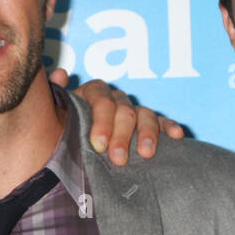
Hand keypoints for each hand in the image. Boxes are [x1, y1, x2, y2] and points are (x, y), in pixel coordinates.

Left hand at [50, 69, 184, 165]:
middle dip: (122, 136)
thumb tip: (61, 75)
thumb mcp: (58, 113)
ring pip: (145, 116)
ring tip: (145, 154)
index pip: (101, 100)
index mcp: (94, 93)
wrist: (74, 144)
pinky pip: (162, 122)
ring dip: (147, 134)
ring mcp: (134, 111)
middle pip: (124, 112)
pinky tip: (177, 136)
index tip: (97, 145)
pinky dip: (170, 127)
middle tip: (118, 160)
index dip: (101, 122)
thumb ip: (58, 95)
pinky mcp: (150, 124)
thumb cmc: (65, 129)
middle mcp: (116, 99)